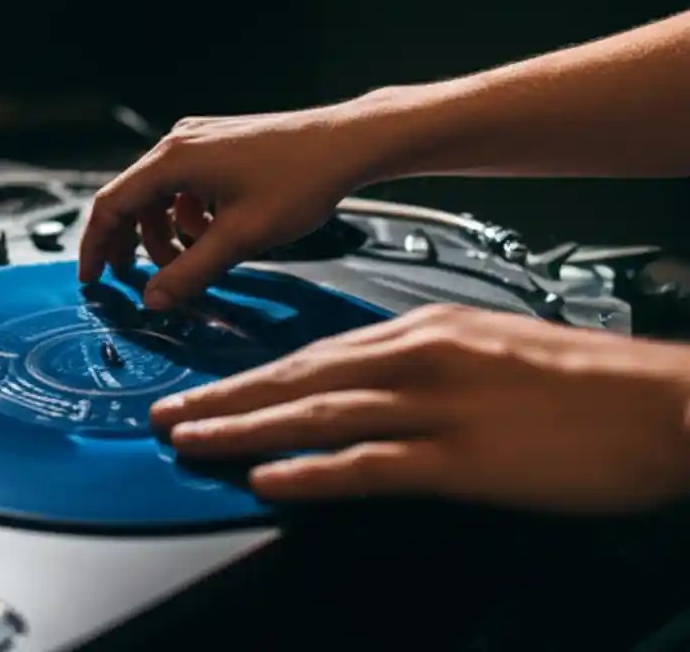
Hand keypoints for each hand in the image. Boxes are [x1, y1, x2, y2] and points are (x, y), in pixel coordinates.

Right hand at [79, 94, 412, 309]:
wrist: (346, 144)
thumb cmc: (299, 181)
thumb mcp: (239, 238)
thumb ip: (190, 273)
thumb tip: (153, 299)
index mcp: (174, 159)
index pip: (111, 204)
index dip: (96, 246)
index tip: (92, 279)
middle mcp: (179, 143)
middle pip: (133, 200)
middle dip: (130, 244)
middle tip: (130, 279)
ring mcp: (199, 142)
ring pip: (160, 196)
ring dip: (165, 235)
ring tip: (187, 264)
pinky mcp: (219, 146)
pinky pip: (185, 187)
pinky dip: (188, 217)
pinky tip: (213, 236)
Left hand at [150, 304, 689, 514]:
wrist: (666, 403)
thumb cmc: (588, 383)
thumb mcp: (490, 352)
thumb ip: (425, 366)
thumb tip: (370, 387)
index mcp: (425, 331)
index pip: (317, 352)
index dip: (255, 375)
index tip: (211, 387)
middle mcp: (419, 359)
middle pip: (300, 378)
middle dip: (227, 397)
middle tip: (170, 413)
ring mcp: (437, 408)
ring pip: (317, 416)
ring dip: (244, 430)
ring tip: (191, 440)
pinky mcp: (462, 458)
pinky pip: (371, 466)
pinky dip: (313, 473)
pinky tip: (270, 478)